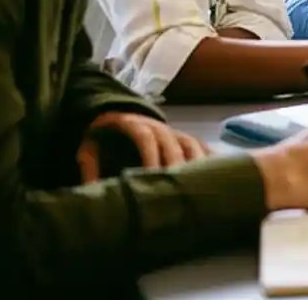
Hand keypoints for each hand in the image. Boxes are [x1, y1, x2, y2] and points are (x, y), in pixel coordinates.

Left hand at [77, 111, 208, 182]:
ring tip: (201, 189)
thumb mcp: (90, 146)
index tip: (152, 178)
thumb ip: (89, 165)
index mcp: (135, 124)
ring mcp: (176, 132)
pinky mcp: (186, 139)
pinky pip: (202, 149)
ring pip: (193, 146)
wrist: (119, 114)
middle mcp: (160, 126)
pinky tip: (218, 178)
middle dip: (177, 168)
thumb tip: (92, 190)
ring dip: (198, 166)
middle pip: (173, 146)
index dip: (150, 157)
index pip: (146, 139)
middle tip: (180, 193)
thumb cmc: (104, 135)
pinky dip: (211, 161)